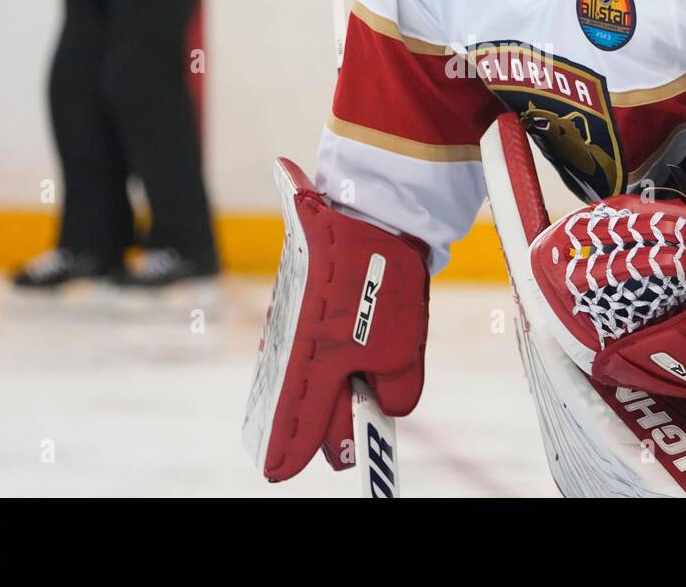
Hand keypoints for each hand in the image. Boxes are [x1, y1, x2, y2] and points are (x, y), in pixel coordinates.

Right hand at [244, 159, 429, 480]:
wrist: (370, 213)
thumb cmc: (386, 281)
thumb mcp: (403, 347)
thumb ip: (394, 391)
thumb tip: (385, 407)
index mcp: (311, 368)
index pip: (295, 428)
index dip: (293, 453)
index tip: (283, 471)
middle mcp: (291, 350)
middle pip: (302, 406)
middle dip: (324, 428)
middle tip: (340, 450)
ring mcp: (290, 325)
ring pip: (306, 374)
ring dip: (329, 389)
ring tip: (354, 396)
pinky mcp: (296, 304)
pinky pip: (305, 345)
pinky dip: (323, 359)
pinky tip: (345, 356)